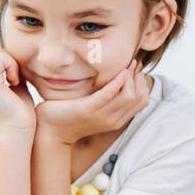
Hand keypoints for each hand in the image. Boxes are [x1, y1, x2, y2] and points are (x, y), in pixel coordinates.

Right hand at [0, 48, 35, 133]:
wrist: (18, 130)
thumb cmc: (21, 112)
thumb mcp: (16, 86)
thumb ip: (12, 71)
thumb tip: (16, 56)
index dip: (10, 63)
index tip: (17, 80)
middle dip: (11, 62)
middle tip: (17, 80)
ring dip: (11, 64)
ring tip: (15, 82)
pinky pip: (0, 58)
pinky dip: (12, 67)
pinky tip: (14, 83)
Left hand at [34, 59, 149, 146]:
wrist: (51, 130)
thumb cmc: (72, 115)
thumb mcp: (96, 108)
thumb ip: (108, 98)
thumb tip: (119, 78)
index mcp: (118, 120)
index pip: (143, 100)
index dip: (143, 82)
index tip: (136, 69)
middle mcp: (113, 120)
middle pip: (140, 97)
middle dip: (139, 77)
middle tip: (133, 63)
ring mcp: (101, 116)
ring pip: (129, 96)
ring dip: (131, 76)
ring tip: (127, 64)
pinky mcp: (87, 110)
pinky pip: (108, 94)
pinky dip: (118, 81)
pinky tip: (120, 71)